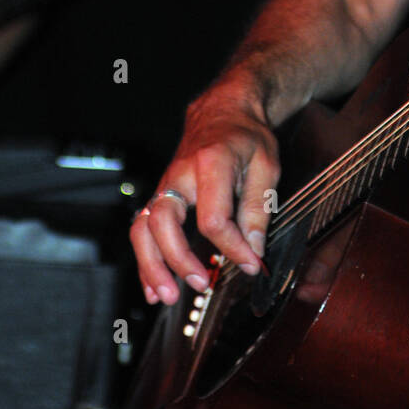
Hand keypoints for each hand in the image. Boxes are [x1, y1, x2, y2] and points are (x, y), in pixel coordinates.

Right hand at [130, 81, 280, 305]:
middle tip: (201, 284)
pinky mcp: (160, 197)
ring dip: (151, 266)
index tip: (250, 265)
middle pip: (165, 222)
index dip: (232, 248)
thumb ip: (258, 209)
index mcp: (211, 164)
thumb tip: (254, 251)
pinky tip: (153, 288)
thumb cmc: (245, 136)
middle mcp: (180, 176)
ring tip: (167, 297)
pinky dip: (145, 262)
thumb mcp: (266, 165)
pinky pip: (142, 231)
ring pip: (143, 229)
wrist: (222, 111)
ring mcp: (165, 186)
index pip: (214, 217)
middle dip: (179, 259)